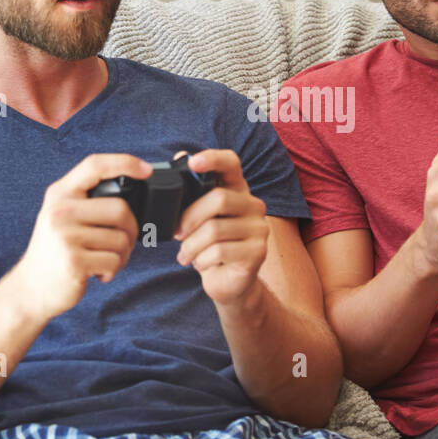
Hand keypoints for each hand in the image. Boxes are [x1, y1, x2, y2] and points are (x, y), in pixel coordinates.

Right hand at [10, 154, 150, 321]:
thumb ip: (88, 201)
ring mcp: (65, 235)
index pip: (95, 165)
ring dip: (122, 255)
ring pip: (121, 239)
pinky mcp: (73, 261)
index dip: (125, 162)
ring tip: (104, 260)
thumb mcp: (62, 215)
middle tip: (121, 244)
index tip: (147, 170)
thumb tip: (133, 190)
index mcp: (60, 193)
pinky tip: (98, 272)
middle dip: (131, 230)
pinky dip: (113, 270)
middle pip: (121, 209)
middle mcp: (60, 210)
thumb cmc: (57, 250)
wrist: (31, 287)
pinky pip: (114, 260)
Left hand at [172, 149, 269, 310]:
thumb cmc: (209, 245)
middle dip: (190, 218)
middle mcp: (254, 205)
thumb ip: (190, 192)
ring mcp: (259, 228)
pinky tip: (200, 263)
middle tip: (177, 233)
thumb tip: (179, 157)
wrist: (228, 281)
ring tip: (186, 254)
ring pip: (215, 229)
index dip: (213, 159)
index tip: (192, 163)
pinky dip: (201, 259)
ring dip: (191, 245)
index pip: (231, 163)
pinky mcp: (258, 252)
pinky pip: (220, 251)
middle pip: (219, 199)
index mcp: (237, 190)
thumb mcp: (197, 218)